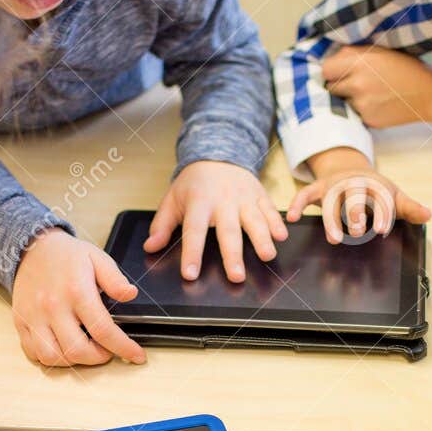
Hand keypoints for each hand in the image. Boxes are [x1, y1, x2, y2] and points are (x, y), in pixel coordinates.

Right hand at [12, 229, 144, 366]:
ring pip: (52, 357)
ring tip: (84, 349)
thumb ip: (115, 279)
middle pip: (77, 350)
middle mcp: (53, 306)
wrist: (31, 248)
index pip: (103, 330)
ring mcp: (34, 316)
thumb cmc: (67, 256)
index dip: (123, 348)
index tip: (137, 355)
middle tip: (107, 350)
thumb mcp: (97, 259)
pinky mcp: (21, 322)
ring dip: (73, 361)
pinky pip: (33, 352)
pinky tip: (62, 347)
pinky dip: (50, 357)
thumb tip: (131, 294)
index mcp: (76, 291)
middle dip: (98, 358)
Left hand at [145, 161, 287, 280]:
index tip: (190, 273)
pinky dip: (277, 222)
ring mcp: (243, 197)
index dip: (192, 253)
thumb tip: (150, 247)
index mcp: (199, 203)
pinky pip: (270, 209)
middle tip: (236, 276)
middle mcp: (222, 201)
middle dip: (233, 254)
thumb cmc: (194, 183)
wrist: (218, 154)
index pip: (194, 231)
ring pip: (254, 220)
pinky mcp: (259, 195)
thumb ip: (162, 224)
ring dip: (262, 238)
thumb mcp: (173, 199)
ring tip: (267, 256)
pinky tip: (281, 236)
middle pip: (228, 230)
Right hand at [289, 148, 430, 242]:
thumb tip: (428, 215)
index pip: (379, 198)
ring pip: (330, 199)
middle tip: (357, 230)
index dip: (381, 213)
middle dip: (354, 211)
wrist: (352, 171)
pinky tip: (291, 216)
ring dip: (330, 218)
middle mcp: (353, 182)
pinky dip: (297, 203)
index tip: (381, 230)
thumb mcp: (393, 197)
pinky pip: (305, 194)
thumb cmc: (375, 191)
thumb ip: (409, 208)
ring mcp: (334, 185)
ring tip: (334, 238)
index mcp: (375, 184)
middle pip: (353, 194)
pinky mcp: (318, 188)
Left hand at [322, 45, 431, 132]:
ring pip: (342, 103)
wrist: (428, 93)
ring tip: (370, 93)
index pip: (325, 70)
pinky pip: (355, 115)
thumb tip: (331, 59)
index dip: (331, 71)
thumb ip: (353, 54)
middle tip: (354, 83)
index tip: (337, 72)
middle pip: (330, 88)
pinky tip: (377, 104)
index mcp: (359, 61)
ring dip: (349, 99)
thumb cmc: (405, 68)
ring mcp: (362, 104)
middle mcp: (357, 83)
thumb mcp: (379, 52)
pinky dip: (361, 110)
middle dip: (339, 85)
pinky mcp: (368, 119)